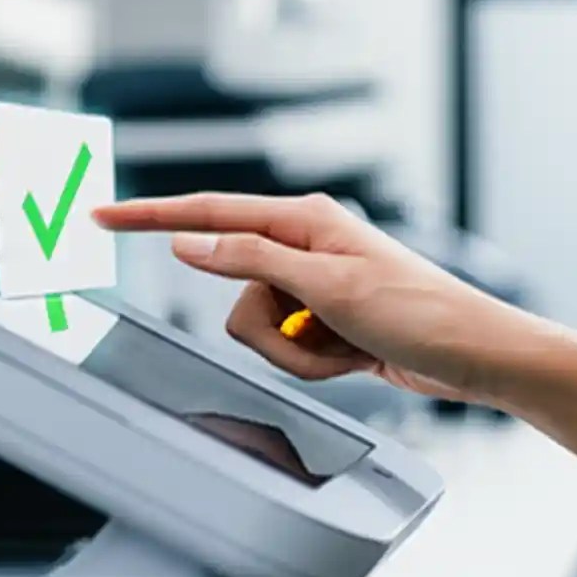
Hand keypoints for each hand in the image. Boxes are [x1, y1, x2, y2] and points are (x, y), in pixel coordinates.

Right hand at [94, 193, 551, 405]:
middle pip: (233, 293)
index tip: (104, 214)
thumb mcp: (328, 284)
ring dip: (296, 353)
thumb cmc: (418, 311)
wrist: (472, 355)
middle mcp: (304, 247)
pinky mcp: (322, 320)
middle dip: (270, 331)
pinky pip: (286, 349)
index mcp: (303, 220)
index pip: (209, 213)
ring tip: (345, 346)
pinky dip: (313, 363)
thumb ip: (251, 259)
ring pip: (256, 329)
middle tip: (320, 332)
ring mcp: (312, 286)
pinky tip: (353, 355)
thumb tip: (190, 243)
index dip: (151, 218)